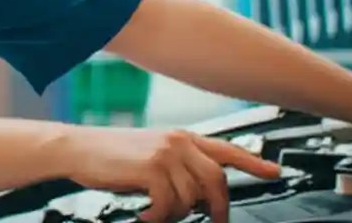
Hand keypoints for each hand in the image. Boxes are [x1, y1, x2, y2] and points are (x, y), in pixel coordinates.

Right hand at [52, 126, 281, 222]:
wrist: (77, 149)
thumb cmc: (110, 155)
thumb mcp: (150, 153)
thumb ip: (178, 165)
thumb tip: (200, 195)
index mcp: (181, 136)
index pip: (227, 149)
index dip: (254, 162)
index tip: (274, 172)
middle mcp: (178, 141)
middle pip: (217, 179)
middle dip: (217, 207)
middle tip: (212, 221)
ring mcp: (166, 153)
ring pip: (192, 197)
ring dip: (176, 214)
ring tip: (156, 214)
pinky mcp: (151, 168)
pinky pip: (170, 204)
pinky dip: (158, 217)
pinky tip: (144, 215)